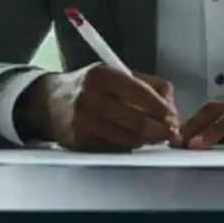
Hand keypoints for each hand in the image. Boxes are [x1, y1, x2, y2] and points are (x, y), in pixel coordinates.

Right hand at [16, 64, 179, 151]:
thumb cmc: (91, 87)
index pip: (138, 91)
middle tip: (170, 133)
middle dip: (158, 129)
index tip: (173, 116)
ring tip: (155, 137)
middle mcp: (89, 97)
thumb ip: (148, 85)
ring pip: (125, 138)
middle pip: (134, 120)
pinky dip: (128, 147)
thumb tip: (171, 105)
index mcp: (101, 75)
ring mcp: (82, 121)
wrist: (50, 101)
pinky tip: (134, 142)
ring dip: (145, 140)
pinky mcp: (78, 141)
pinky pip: (112, 148)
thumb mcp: (116, 74)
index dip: (159, 107)